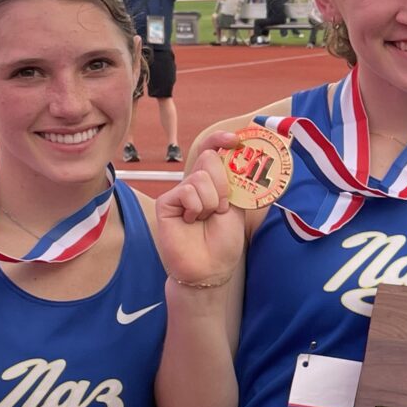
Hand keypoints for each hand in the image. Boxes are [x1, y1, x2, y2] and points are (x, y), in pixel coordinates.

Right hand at [154, 130, 245, 286]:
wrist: (210, 267)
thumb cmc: (224, 241)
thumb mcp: (237, 207)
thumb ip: (235, 182)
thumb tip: (239, 154)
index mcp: (214, 182)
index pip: (212, 151)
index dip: (221, 140)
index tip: (235, 139)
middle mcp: (195, 183)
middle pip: (209, 159)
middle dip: (223, 184)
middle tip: (220, 208)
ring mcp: (180, 191)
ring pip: (200, 177)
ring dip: (211, 201)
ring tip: (205, 218)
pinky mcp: (166, 202)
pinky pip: (187, 191)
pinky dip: (196, 207)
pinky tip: (191, 221)